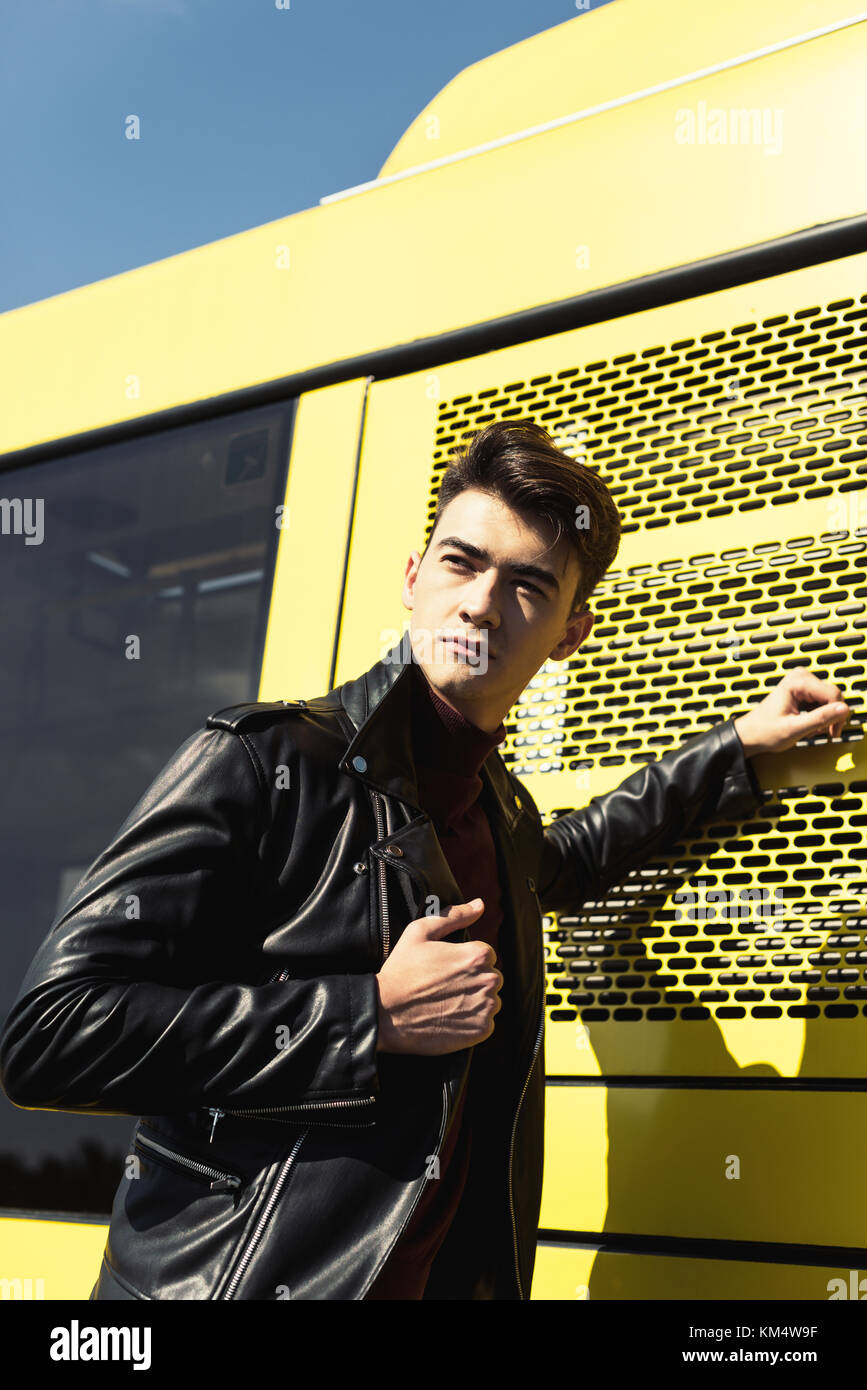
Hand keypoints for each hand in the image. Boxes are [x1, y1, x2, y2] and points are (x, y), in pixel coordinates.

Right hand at [375, 898, 502, 1055]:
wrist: (386, 1013)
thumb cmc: (402, 970)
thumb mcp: (420, 932)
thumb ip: (454, 915)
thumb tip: (480, 904)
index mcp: (478, 954)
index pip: (485, 955)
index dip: (463, 962)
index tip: (444, 970)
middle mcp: (489, 980)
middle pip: (490, 978)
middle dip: (472, 980)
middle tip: (443, 987)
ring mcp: (486, 1007)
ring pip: (490, 1000)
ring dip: (474, 1001)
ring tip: (445, 1003)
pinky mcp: (481, 1031)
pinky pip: (486, 1023)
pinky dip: (472, 1022)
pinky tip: (449, 1018)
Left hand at [732, 667, 851, 755]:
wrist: (750, 734)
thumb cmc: (765, 731)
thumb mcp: (795, 729)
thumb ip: (820, 719)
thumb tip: (843, 709)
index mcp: (796, 682)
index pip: (833, 694)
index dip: (837, 715)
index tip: (833, 731)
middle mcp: (800, 677)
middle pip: (833, 696)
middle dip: (831, 717)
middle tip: (821, 732)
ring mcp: (802, 682)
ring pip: (830, 700)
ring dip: (825, 718)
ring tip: (810, 729)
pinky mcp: (804, 689)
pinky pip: (823, 701)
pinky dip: (819, 715)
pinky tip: (808, 723)